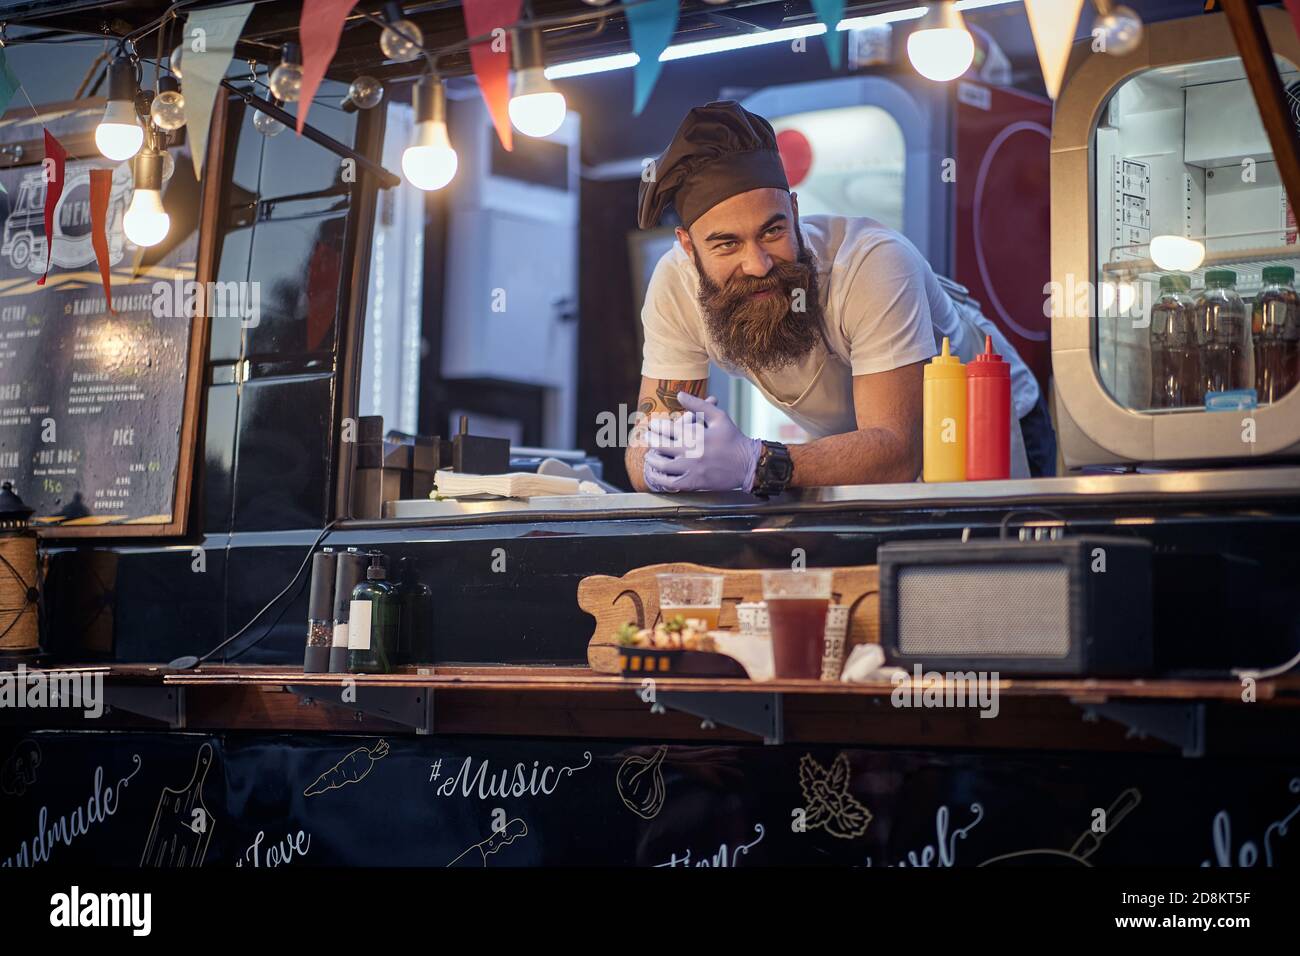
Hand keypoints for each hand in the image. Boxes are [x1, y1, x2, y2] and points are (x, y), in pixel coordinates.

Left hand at [643, 392, 761, 492]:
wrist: (747, 463)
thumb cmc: (733, 438)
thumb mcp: (718, 416)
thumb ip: (698, 405)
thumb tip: (680, 394)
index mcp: (694, 433)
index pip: (666, 428)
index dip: (655, 426)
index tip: (652, 425)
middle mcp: (690, 451)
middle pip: (660, 445)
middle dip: (650, 440)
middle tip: (646, 438)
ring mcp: (691, 468)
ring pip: (662, 465)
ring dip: (652, 460)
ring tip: (649, 457)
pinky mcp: (694, 483)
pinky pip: (671, 483)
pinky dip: (661, 479)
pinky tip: (657, 474)